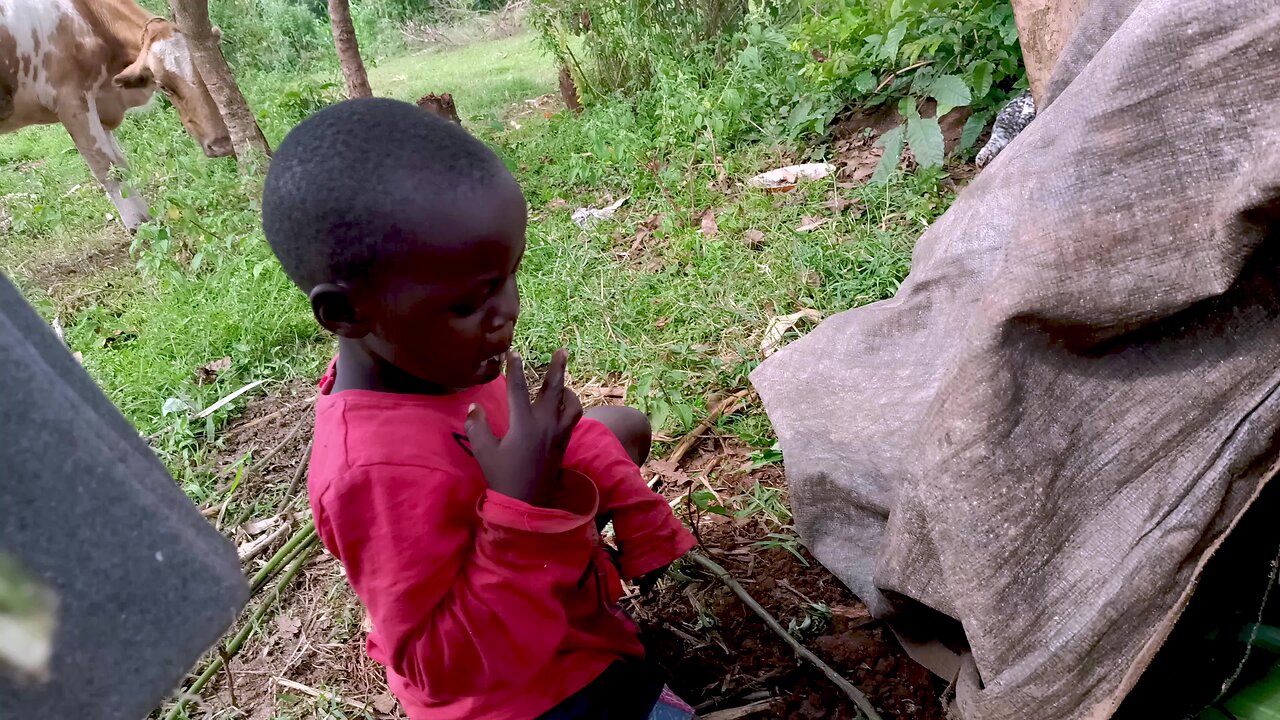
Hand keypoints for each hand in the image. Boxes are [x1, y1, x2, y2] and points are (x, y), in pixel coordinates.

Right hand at [466, 350, 582, 505]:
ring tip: (562, 383)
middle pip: (554, 389)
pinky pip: (572, 417)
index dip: (515, 369)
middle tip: (563, 350)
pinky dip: (570, 406)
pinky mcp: (564, 442)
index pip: (518, 388)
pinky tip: (564, 406)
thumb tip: (474, 407)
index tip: (513, 352)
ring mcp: (558, 433)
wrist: (528, 503)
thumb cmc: (504, 477)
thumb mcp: (485, 452)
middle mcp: (545, 424)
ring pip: (571, 403)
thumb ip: (477, 427)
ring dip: (567, 389)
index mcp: (524, 424)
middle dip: (557, 368)